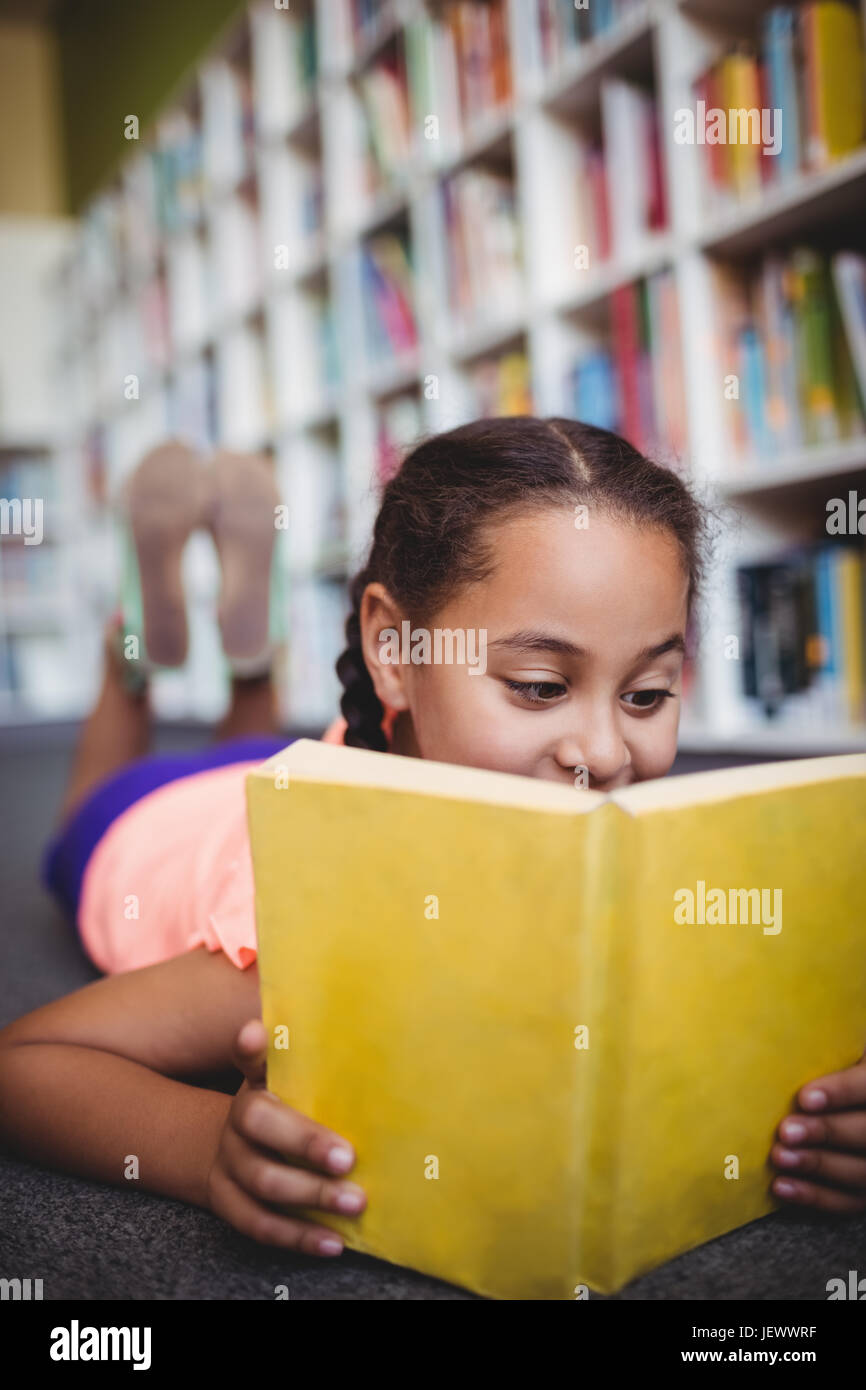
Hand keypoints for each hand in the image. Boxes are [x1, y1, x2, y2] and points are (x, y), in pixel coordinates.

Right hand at [206, 1018, 366, 1252]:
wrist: (236, 1149)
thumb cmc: (288, 1111)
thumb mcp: (296, 1085)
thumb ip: (317, 1063)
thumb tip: (362, 1027)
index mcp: (256, 1085)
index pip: (251, 1061)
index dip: (252, 1048)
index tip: (255, 1032)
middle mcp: (237, 1121)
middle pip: (259, 1125)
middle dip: (304, 1141)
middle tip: (349, 1157)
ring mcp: (229, 1164)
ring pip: (262, 1181)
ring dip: (310, 1194)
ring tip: (354, 1202)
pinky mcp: (229, 1203)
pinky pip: (259, 1224)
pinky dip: (297, 1236)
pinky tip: (333, 1243)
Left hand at [770, 1044, 865, 1212]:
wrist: (847, 1104)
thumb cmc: (837, 1064)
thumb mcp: (845, 1046)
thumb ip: (827, 1044)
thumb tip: (780, 1019)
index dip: (841, 1091)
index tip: (805, 1096)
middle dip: (827, 1133)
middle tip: (786, 1131)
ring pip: (861, 1172)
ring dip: (817, 1167)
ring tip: (779, 1158)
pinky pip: (848, 1201)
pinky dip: (815, 1197)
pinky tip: (781, 1187)